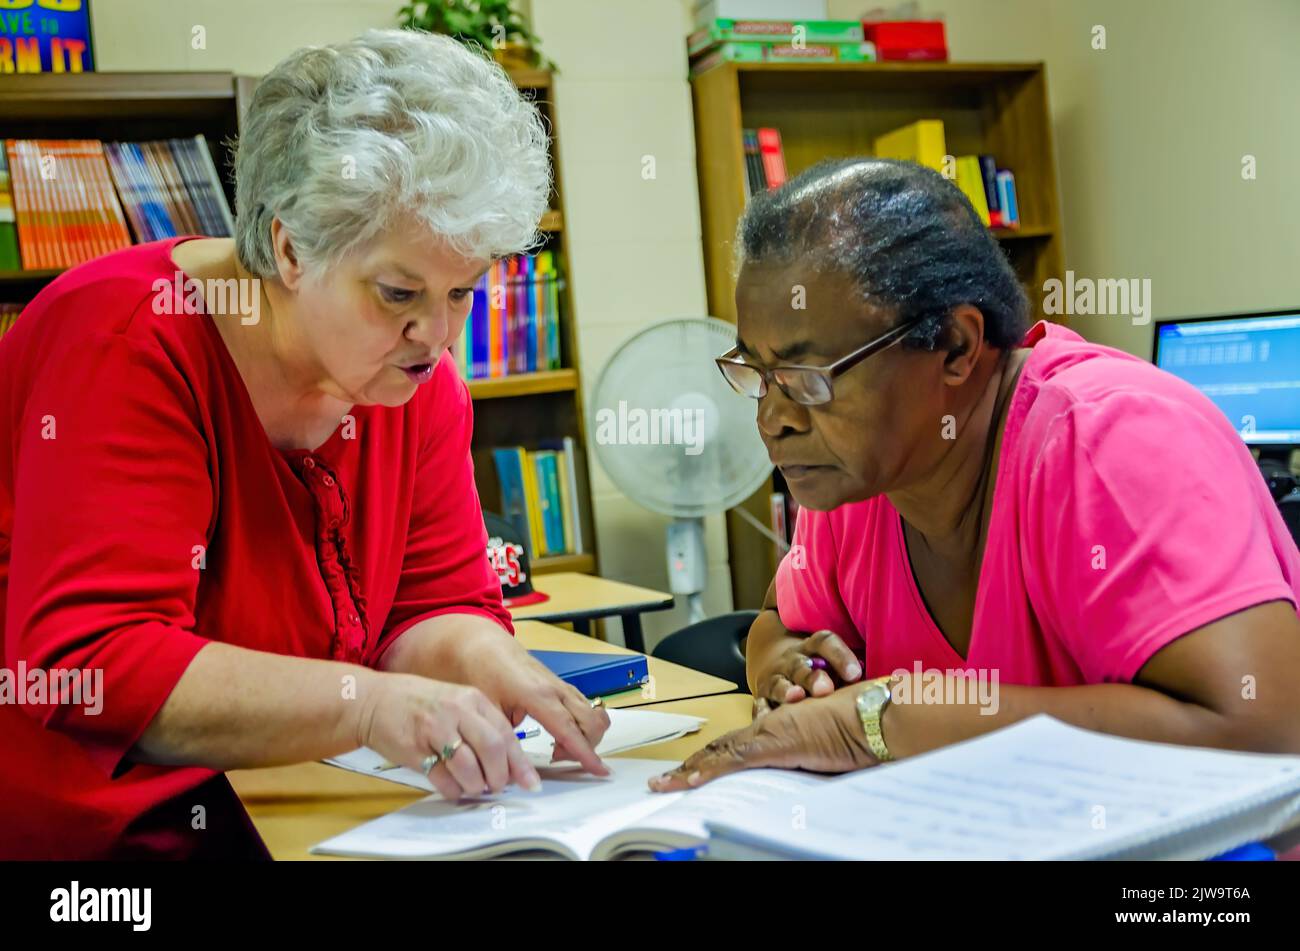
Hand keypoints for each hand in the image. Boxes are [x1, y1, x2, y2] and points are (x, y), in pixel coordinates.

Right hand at [356, 671, 541, 800]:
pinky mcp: (414, 750)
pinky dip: (453, 790)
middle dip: (500, 776)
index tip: (530, 782)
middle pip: (492, 749)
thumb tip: (509, 762)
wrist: (374, 701)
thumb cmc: (419, 704)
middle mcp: (455, 711)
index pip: (505, 733)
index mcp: (471, 699)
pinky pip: (442, 779)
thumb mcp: (456, 702)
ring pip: (468, 767)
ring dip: (476, 785)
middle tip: (498, 786)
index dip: (520, 763)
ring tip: (475, 787)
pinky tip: (454, 787)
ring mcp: (434, 730)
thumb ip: (481, 725)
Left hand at [459, 633, 610, 775]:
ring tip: (556, 748)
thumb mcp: (489, 711)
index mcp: (538, 695)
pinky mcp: (559, 684)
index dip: (586, 753)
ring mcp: (560, 685)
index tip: (600, 770)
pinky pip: (583, 706)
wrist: (479, 643)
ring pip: (592, 713)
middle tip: (558, 758)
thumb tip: (516, 768)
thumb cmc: (481, 671)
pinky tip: (560, 734)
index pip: (570, 730)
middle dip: (587, 747)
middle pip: (591, 722)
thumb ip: (507, 740)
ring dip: (585, 736)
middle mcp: (556, 688)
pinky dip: (582, 724)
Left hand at [648, 686, 878, 791]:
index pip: (739, 743)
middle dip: (692, 764)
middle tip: (665, 779)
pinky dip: (710, 771)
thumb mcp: (832, 749)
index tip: (695, 769)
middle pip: (722, 747)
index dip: (714, 756)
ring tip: (663, 785)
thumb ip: (813, 759)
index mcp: (783, 725)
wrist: (875, 715)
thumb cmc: (864, 728)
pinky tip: (689, 783)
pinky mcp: (775, 743)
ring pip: (719, 753)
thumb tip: (811, 774)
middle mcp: (771, 724)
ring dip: (689, 771)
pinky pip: (734, 760)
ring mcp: (771, 732)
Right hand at [751, 629, 861, 715]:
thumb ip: (854, 672)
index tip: (855, 674)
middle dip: (813, 677)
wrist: (777, 660)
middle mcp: (793, 660)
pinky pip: (760, 702)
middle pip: (802, 664)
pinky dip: (762, 711)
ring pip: (779, 682)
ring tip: (796, 697)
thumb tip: (892, 689)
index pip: (826, 642)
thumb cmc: (821, 669)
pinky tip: (766, 718)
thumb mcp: (835, 662)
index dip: (840, 656)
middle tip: (826, 689)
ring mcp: (775, 676)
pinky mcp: (762, 694)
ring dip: (786, 690)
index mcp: (814, 648)